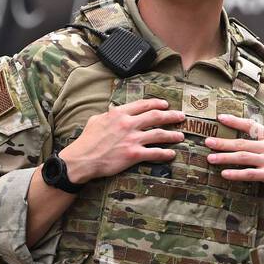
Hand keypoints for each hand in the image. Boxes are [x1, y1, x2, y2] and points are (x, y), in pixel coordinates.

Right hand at [59, 98, 185, 184]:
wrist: (82, 159)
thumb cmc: (86, 140)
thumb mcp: (96, 120)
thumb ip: (108, 114)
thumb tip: (113, 109)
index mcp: (120, 114)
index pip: (143, 105)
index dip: (157, 103)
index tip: (165, 105)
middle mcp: (128, 124)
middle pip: (156, 117)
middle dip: (171, 116)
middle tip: (181, 117)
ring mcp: (132, 139)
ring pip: (159, 134)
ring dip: (172, 135)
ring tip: (181, 136)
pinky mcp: (133, 155)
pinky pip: (154, 153)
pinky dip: (165, 153)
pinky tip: (172, 153)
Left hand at [203, 114, 263, 184]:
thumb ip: (262, 140)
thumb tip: (240, 136)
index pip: (251, 125)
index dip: (235, 121)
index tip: (220, 118)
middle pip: (242, 142)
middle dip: (223, 142)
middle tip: (208, 141)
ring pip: (243, 157)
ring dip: (225, 157)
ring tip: (211, 158)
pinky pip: (249, 174)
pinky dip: (236, 173)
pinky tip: (224, 173)